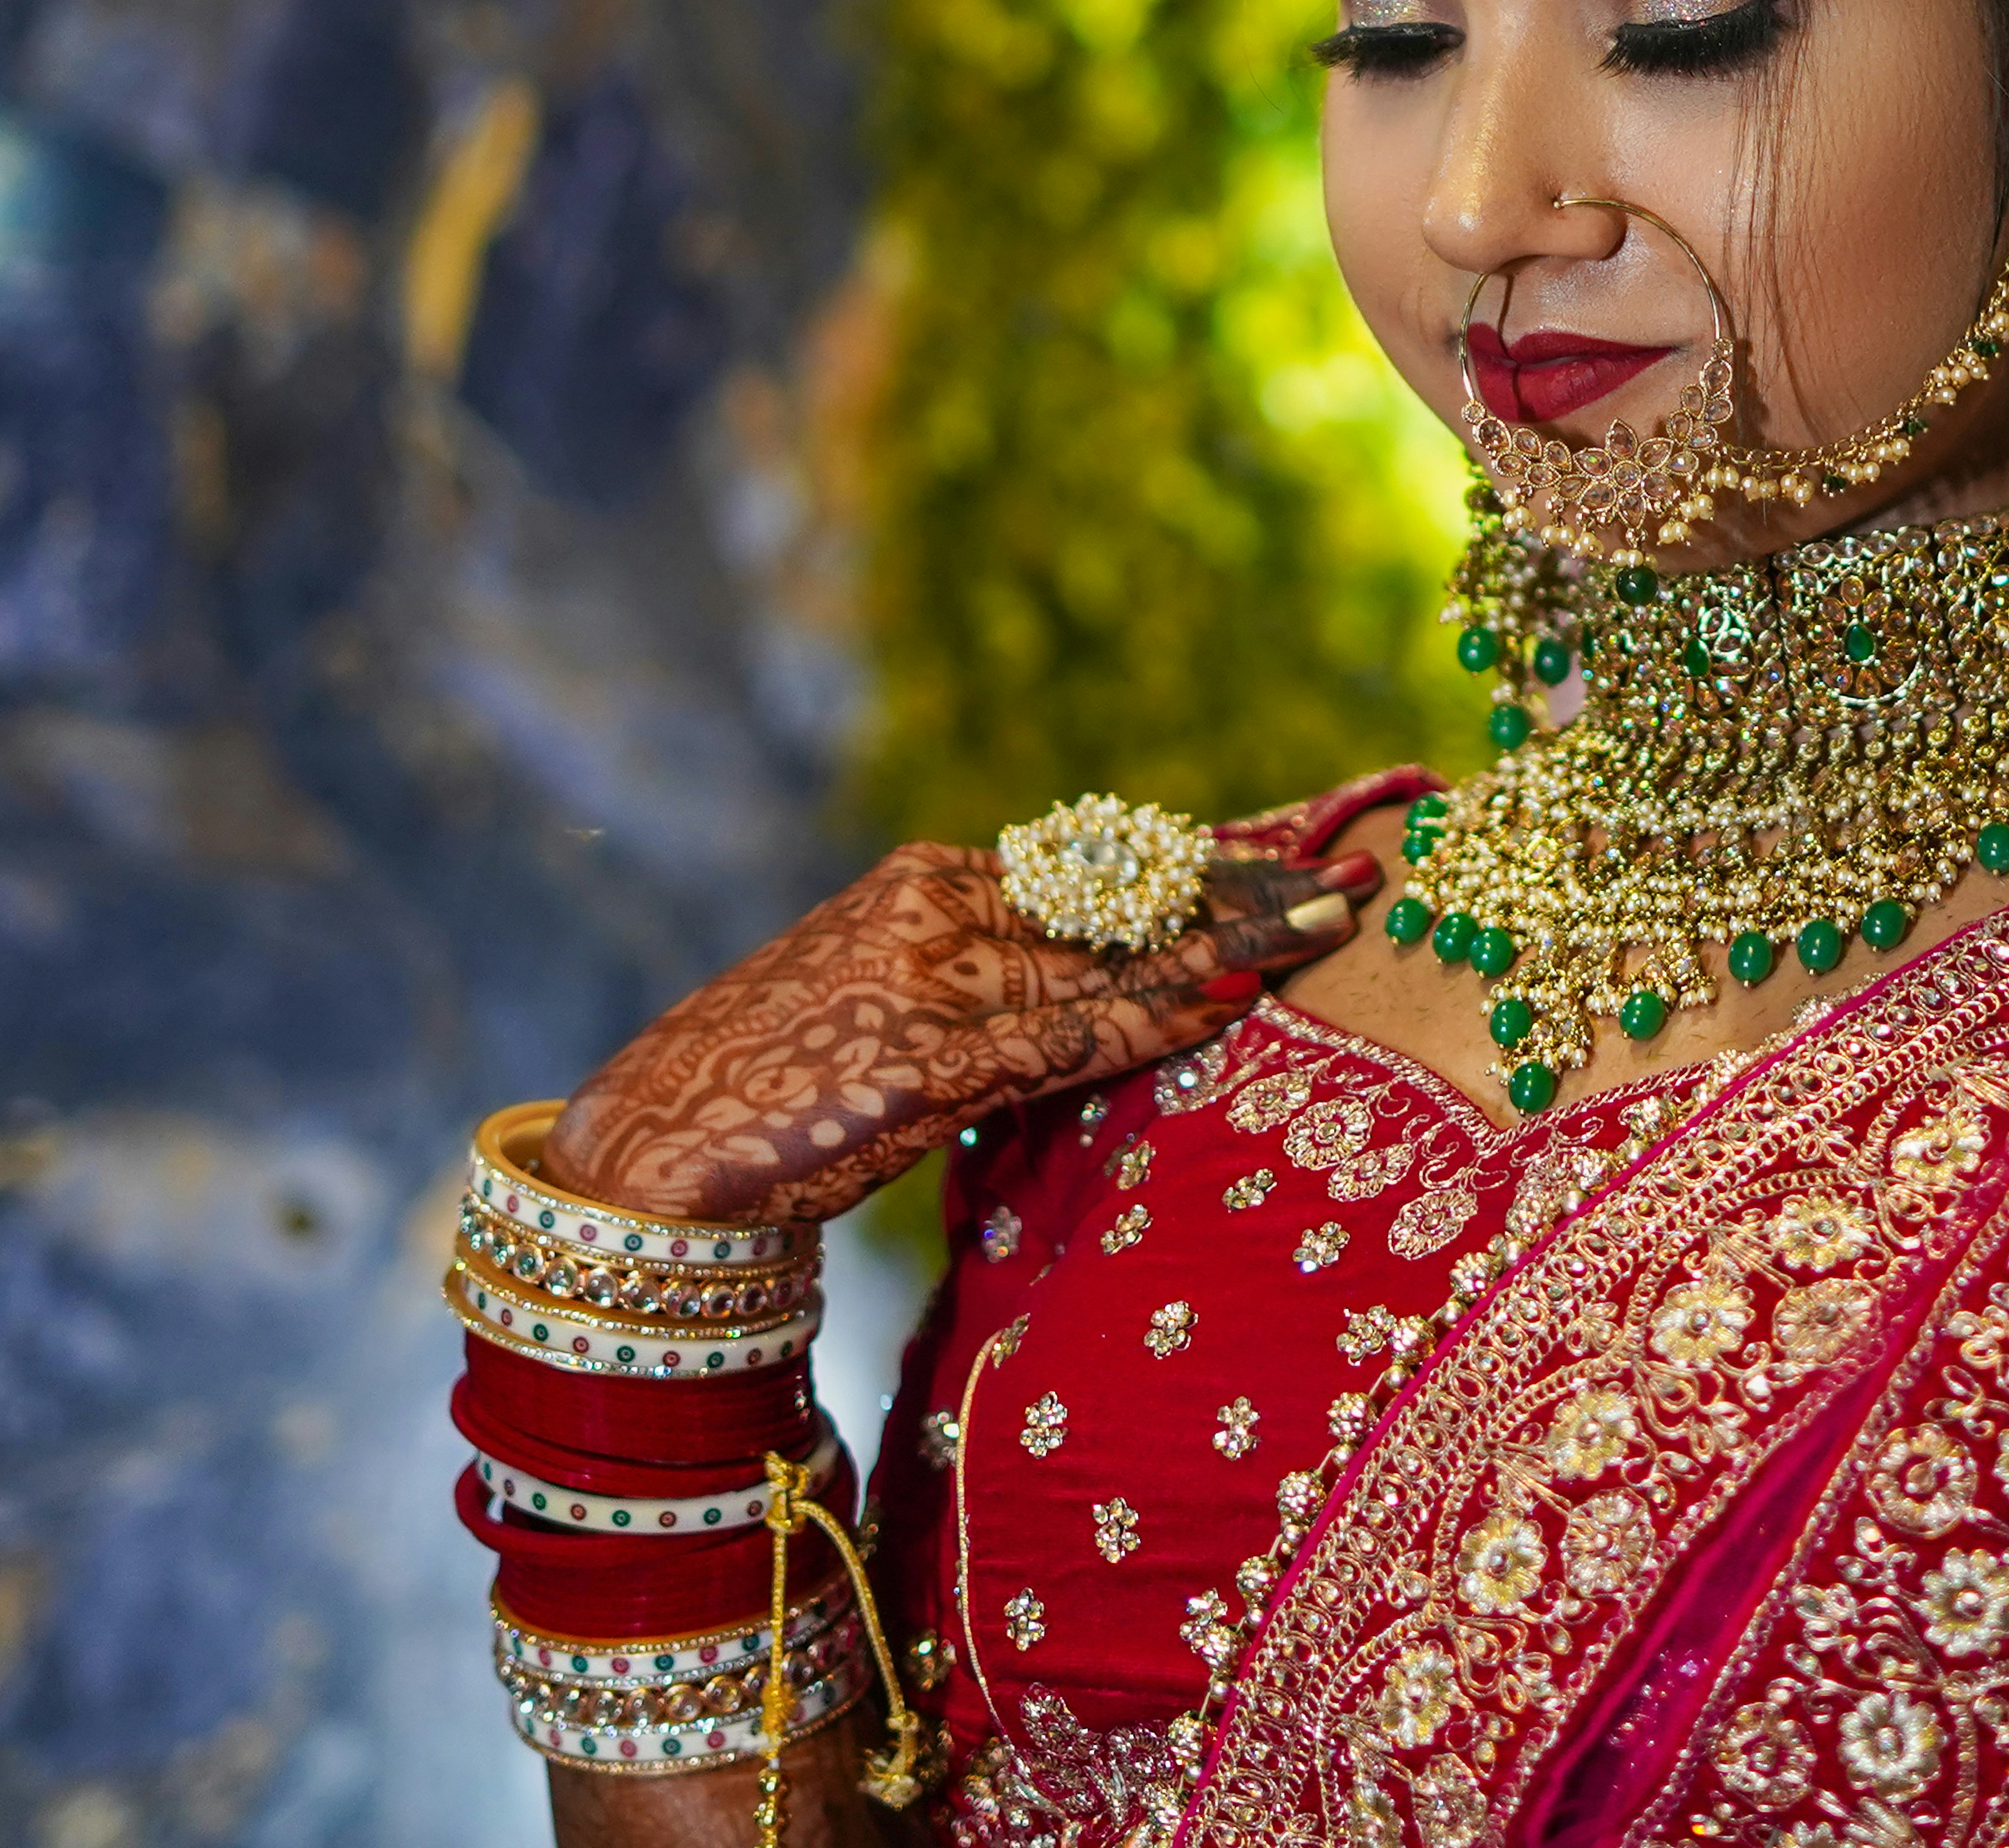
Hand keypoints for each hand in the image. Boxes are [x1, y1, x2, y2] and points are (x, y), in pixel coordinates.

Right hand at [546, 845, 1378, 1221]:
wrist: (651, 1159)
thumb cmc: (774, 1092)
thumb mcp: (889, 1010)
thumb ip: (987, 985)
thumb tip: (1105, 984)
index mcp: (925, 881)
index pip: (1098, 863)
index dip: (1208, 861)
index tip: (1299, 849)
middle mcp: (933, 906)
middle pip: (1122, 891)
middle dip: (1246, 885)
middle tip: (1358, 870)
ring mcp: (927, 978)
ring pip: (1111, 951)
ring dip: (1233, 936)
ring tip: (1335, 914)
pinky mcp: (922, 1060)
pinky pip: (1068, 1030)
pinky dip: (1159, 1012)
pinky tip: (1234, 995)